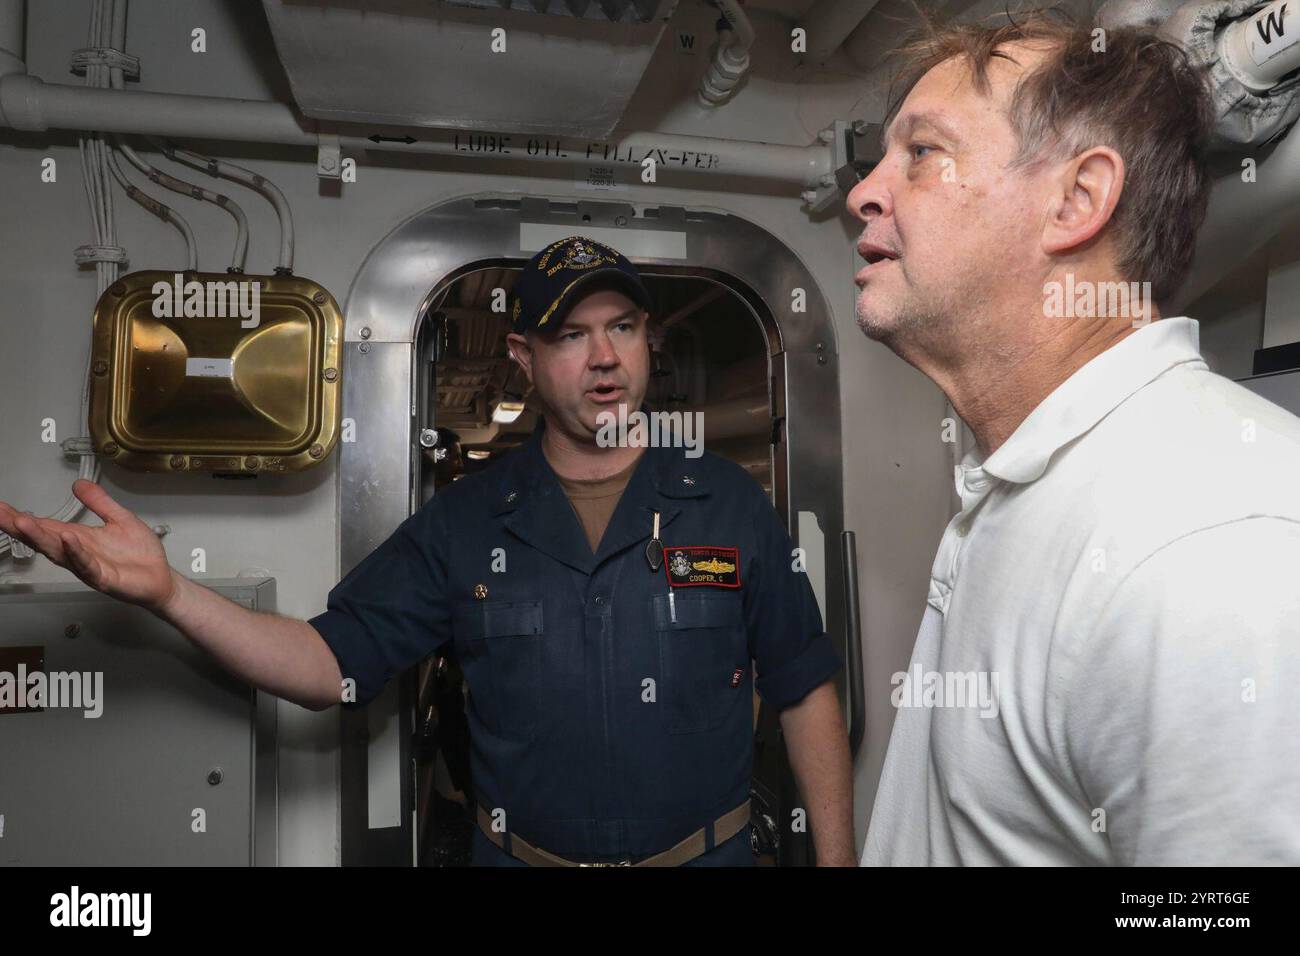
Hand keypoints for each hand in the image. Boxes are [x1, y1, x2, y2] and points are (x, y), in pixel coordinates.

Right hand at [0, 479, 175, 611]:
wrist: (161, 579)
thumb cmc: (139, 555)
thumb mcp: (119, 519)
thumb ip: (99, 502)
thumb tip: (78, 484)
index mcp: (78, 539)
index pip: (44, 526)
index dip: (21, 517)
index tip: (1, 507)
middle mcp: (76, 553)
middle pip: (42, 539)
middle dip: (19, 526)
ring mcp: (87, 566)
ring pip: (58, 552)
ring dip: (40, 537)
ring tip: (21, 522)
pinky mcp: (104, 578)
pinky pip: (87, 565)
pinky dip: (77, 552)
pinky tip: (68, 539)